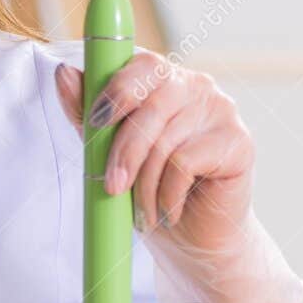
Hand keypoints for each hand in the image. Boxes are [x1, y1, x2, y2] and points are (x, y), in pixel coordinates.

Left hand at [54, 49, 252, 260]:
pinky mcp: (239, 141)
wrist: (195, 237)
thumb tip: (63, 72)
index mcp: (164, 79)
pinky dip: (168, 194)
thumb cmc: (150, 188)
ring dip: (145, 184)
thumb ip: (87, 113)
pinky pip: (186, 163)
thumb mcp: (108, 152)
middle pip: (150, 106)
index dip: (115, 91)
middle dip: (123, 152)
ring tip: (143, 211)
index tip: (94, 124)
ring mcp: (222, 110)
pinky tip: (169, 211)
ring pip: (165, 140)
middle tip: (112, 188)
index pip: (141, 65)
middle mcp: (196, 86)